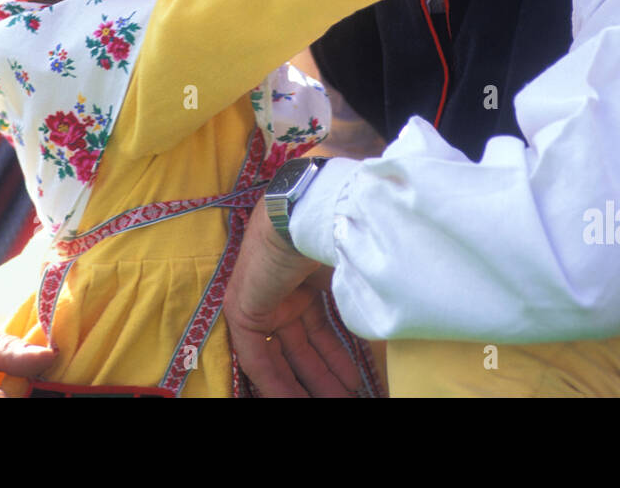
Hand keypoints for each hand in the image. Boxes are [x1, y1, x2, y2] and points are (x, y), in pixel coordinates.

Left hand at [225, 200, 363, 396]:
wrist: (309, 216)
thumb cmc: (337, 238)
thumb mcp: (350, 279)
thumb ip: (355, 308)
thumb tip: (377, 332)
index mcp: (306, 281)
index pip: (317, 330)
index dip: (334, 357)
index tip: (352, 378)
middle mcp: (282, 292)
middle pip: (301, 345)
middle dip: (323, 376)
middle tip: (344, 397)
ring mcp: (261, 301)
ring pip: (281, 355)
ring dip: (304, 384)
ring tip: (333, 403)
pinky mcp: (242, 310)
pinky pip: (255, 357)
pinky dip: (272, 382)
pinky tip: (293, 401)